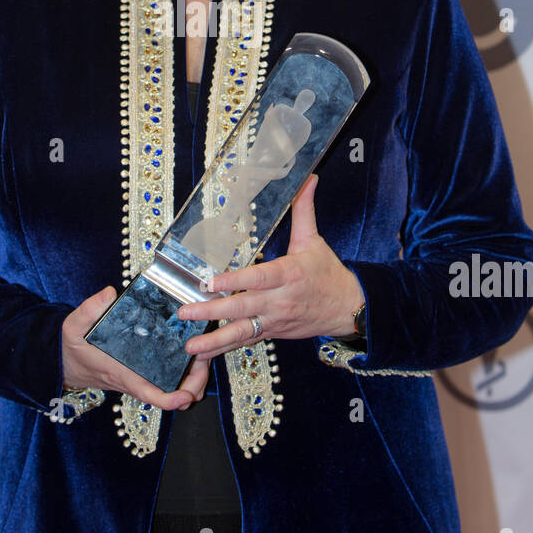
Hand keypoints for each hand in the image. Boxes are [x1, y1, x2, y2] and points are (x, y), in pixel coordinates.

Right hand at [61, 285, 210, 409]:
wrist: (66, 363)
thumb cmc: (72, 347)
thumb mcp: (73, 326)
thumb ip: (88, 309)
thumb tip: (109, 293)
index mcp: (122, 373)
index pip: (149, 393)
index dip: (170, 399)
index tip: (186, 396)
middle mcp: (135, 381)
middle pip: (170, 395)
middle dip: (193, 385)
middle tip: (204, 362)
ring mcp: (141, 379)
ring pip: (173, 390)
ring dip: (192, 380)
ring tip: (203, 357)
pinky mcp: (143, 374)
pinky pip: (167, 381)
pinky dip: (184, 374)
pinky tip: (192, 355)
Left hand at [176, 174, 364, 359]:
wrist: (348, 308)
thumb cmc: (328, 273)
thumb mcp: (315, 240)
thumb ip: (304, 210)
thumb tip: (308, 178)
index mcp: (288, 274)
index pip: (258, 278)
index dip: (234, 281)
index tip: (210, 282)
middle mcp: (280, 300)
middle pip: (242, 307)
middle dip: (211, 311)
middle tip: (185, 311)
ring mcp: (275, 320)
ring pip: (242, 331)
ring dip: (214, 340)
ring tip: (190, 345)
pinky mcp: (273, 333)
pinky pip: (246, 342)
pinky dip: (224, 349)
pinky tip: (203, 354)